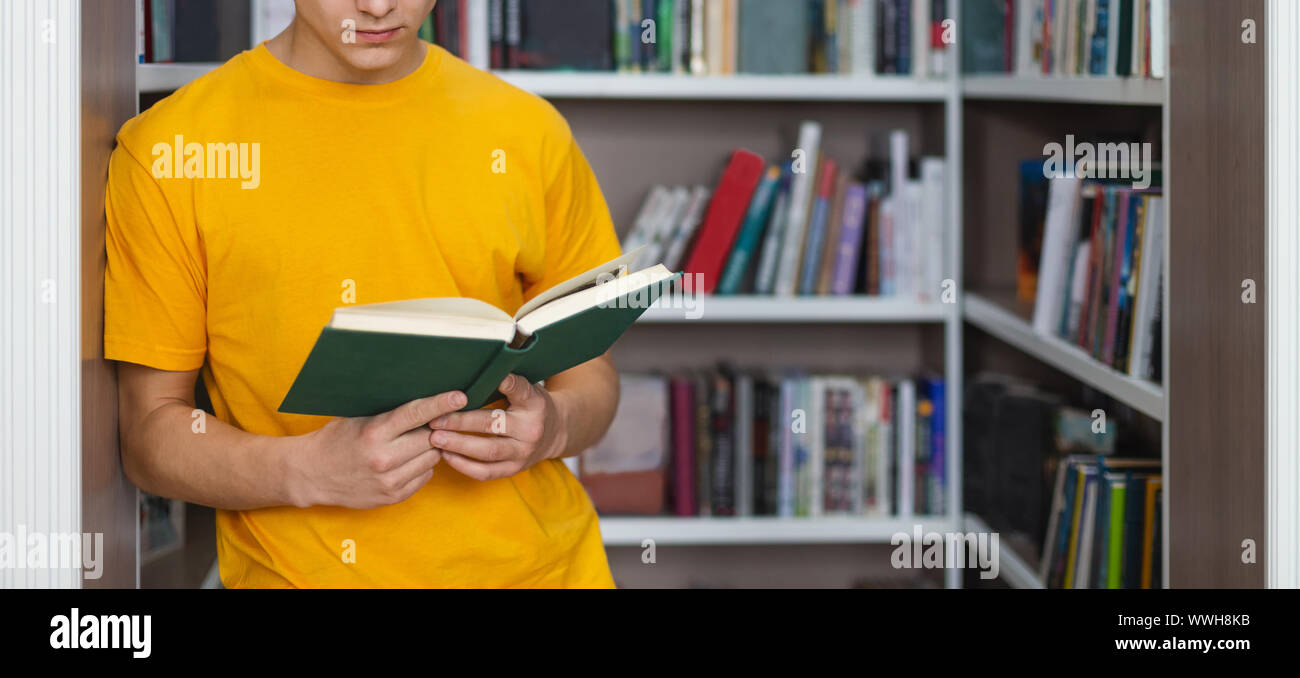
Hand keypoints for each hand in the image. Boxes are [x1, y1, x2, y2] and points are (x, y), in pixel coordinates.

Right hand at [286, 390, 465, 508]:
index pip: (415, 414)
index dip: (440, 404)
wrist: (312, 474)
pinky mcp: (392, 496)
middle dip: (432, 429)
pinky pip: (425, 476)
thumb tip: (425, 399)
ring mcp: (389, 481)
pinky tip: (405, 460)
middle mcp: (384, 459)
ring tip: (411, 443)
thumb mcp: (358, 418)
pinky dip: (421, 466)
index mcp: (374, 433)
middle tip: (428, 423)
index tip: (460, 397)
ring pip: (432, 458)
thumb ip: (390, 412)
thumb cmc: (336, 439)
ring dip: (429, 448)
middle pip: (430, 438)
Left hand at [427, 374, 568, 480]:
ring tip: (435, 438)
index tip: (491, 377)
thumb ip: (507, 382)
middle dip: (460, 422)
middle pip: (493, 425)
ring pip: (487, 452)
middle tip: (435, 419)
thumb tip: (469, 370)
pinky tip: (446, 456)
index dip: (506, 383)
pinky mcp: (514, 469)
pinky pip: (486, 472)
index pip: (520, 391)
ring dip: (458, 445)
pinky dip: (463, 466)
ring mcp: (523, 453)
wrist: (555, 433)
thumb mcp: (527, 389)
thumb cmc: (530, 406)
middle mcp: (531, 429)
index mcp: (535, 404)